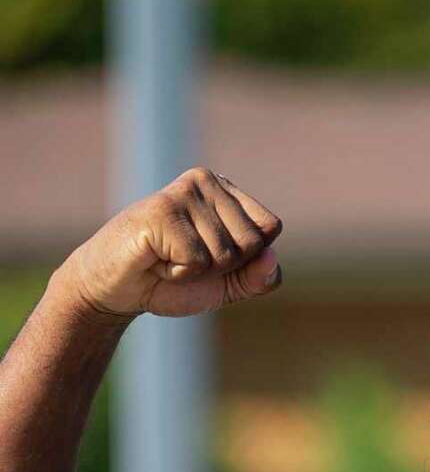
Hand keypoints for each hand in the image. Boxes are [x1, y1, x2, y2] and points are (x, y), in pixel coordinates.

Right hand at [59, 168, 282, 319]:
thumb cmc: (171, 281)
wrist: (115, 290)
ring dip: (195, 271)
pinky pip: (198, 261)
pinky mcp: (162, 210)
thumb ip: (258, 277)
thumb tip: (271, 256)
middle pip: (252, 242)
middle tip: (183, 258)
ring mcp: (183, 192)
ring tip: (166, 257)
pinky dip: (177, 273)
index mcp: (225, 191)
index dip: (245, 258)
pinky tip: (154, 258)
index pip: (270, 228)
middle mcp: (206, 181)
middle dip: (222, 267)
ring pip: (226, 253)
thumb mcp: (226, 284)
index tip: (209, 257)